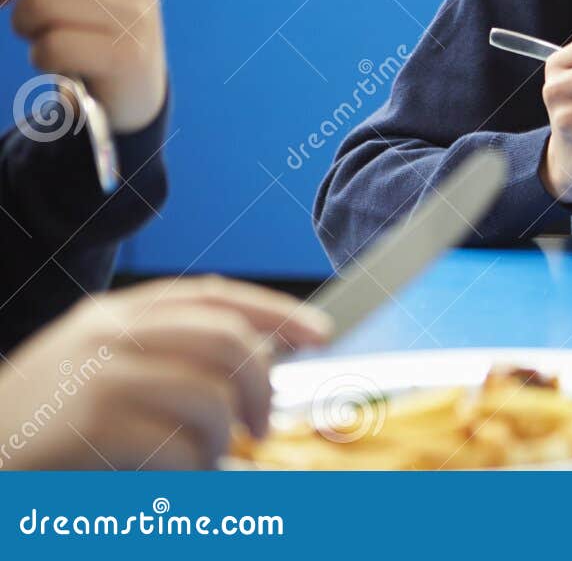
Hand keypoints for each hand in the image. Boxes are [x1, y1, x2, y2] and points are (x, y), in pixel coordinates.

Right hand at [0, 277, 329, 469]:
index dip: (276, 311)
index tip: (320, 334)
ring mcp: (100, 378)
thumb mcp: (99, 369)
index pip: (214, 295)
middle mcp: (110, 334)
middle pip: (226, 340)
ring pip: (210, 398)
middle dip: (262, 386)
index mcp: (116, 314)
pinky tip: (173, 481)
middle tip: (262, 426)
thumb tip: (261, 359)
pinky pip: (177, 449)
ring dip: (221, 441)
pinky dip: (190, 472)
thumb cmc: (44, 427)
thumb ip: (168, 354)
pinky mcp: (92, 428)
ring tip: (204, 462)